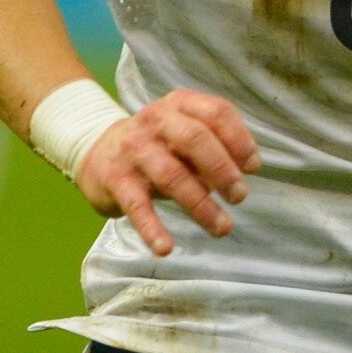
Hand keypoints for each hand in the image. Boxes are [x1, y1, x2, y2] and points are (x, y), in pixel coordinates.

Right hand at [74, 89, 260, 257]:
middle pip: (194, 138)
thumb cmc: (158, 145)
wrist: (98, 151)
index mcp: (180, 104)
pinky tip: (166, 248)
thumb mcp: (184, 133)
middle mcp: (155, 120)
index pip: (216, 112)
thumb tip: (246, 169)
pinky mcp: (115, 177)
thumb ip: (214, 145)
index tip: (253, 167)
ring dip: (200, 204)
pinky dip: (152, 228)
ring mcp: (133, 148)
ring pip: (171, 175)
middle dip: (222, 170)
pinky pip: (136, 205)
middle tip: (240, 196)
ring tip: (222, 227)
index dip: (239, 139)